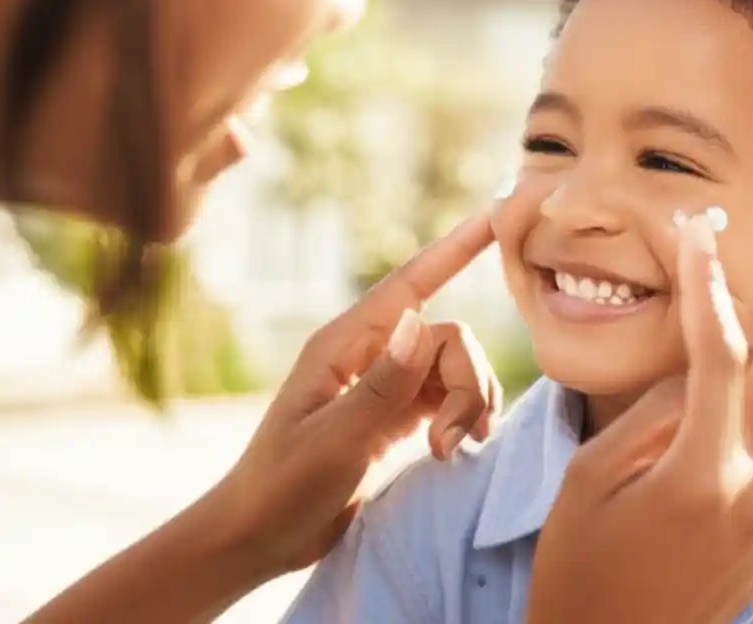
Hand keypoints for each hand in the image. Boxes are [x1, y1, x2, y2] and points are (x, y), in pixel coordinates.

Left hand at [213, 212, 500, 575]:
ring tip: (449, 452)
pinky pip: (452, 397)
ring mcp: (387, 385)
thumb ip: (383, 385)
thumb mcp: (332, 440)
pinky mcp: (399, 416)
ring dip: (469, 405)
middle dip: (467, 385)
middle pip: (450, 340)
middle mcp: (371, 354)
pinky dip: (465, 419)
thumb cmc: (281, 487)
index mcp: (344, 345)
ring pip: (457, 369)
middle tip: (451, 442)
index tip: (493, 215)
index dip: (454, 249)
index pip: (411, 284)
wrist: (260, 537)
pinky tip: (453, 450)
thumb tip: (425, 321)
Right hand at [527, 213, 752, 623]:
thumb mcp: (588, 478)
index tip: (695, 235)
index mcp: (702, 475)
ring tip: (719, 345)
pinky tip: (739, 403)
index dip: (706, 282)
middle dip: (746, 316)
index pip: (720, 350)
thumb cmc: (577, 568)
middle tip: (703, 298)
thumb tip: (694, 364)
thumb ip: (651, 409)